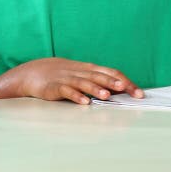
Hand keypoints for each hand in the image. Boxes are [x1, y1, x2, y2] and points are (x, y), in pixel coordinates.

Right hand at [14, 58, 143, 104]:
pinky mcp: (54, 87)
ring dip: (96, 89)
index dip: (125, 81)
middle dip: (114, 83)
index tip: (139, 93)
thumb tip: (122, 90)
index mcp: (88, 69)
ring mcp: (67, 79)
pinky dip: (76, 96)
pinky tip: (84, 102)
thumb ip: (98, 81)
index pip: (110, 73)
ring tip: (107, 96)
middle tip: (127, 89)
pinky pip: (66, 91)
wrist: (32, 73)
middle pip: (99, 76)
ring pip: (84, 83)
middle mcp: (80, 72)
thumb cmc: (60, 76)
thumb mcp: (80, 75)